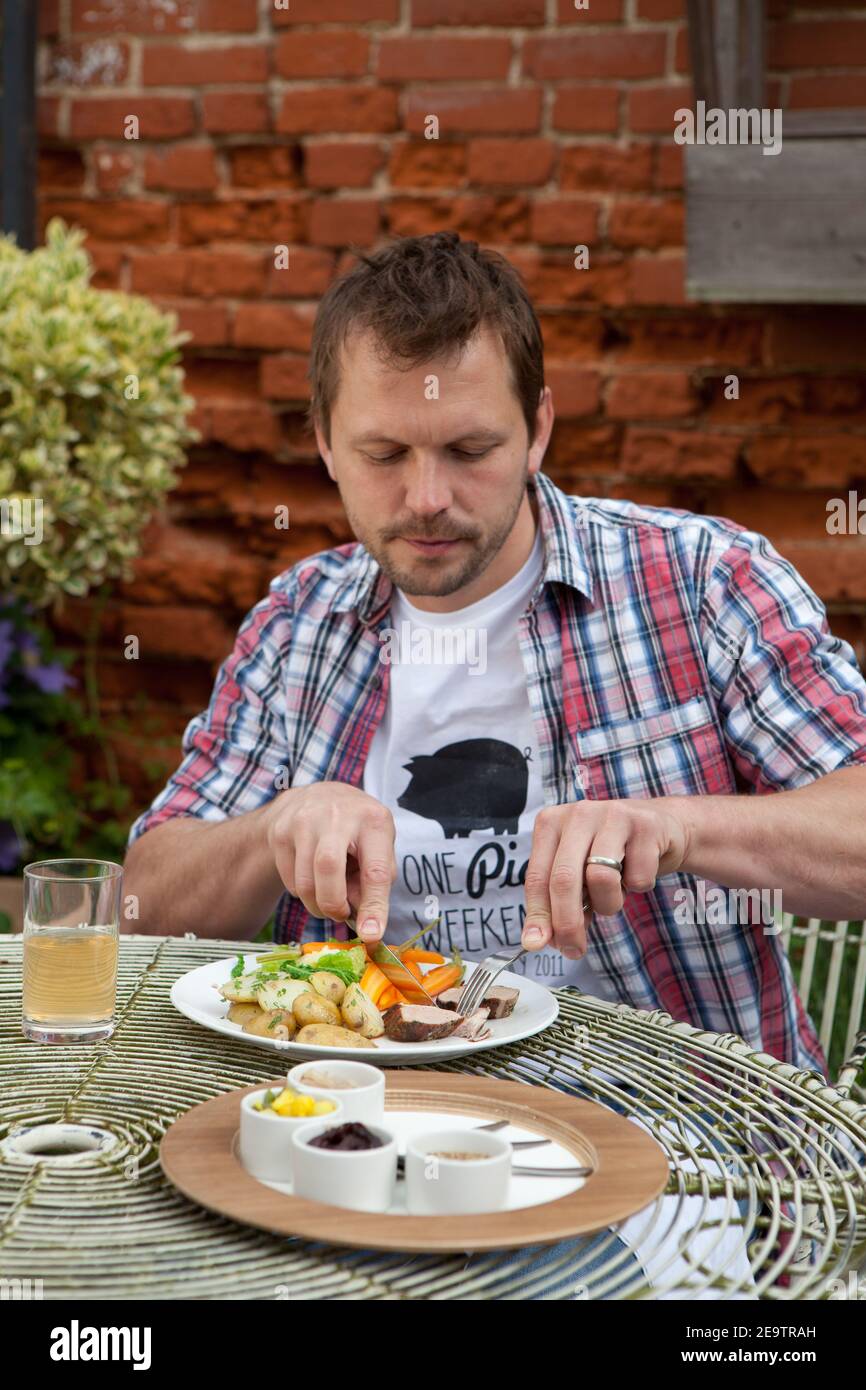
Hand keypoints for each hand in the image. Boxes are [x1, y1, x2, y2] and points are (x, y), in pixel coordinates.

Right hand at [266, 783, 395, 942]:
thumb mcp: (378, 846)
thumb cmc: (357, 829)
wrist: (316, 797)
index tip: (371, 934)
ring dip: (317, 904)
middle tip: (340, 914)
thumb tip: (365, 923)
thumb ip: (375, 882)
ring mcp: (303, 822)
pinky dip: (302, 892)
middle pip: (328, 869)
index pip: (375, 870)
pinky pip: (289, 882)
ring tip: (328, 896)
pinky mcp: (280, 832)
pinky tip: (312, 876)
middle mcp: (337, 816)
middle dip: (333, 904)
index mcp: (373, 821)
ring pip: (305, 882)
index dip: (374, 906)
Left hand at [521, 798, 689, 957]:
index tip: (535, 944)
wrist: (664, 826)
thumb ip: (560, 901)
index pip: (537, 876)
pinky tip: (640, 870)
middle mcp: (578, 814)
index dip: (537, 915)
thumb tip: (543, 939)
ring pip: (601, 879)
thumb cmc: (613, 853)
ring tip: (617, 892)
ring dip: (609, 903)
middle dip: (567, 922)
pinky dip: (639, 887)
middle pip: (564, 879)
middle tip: (574, 950)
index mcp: (551, 823)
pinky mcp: (645, 825)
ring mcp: (612, 815)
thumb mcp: (579, 871)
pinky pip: (638, 878)